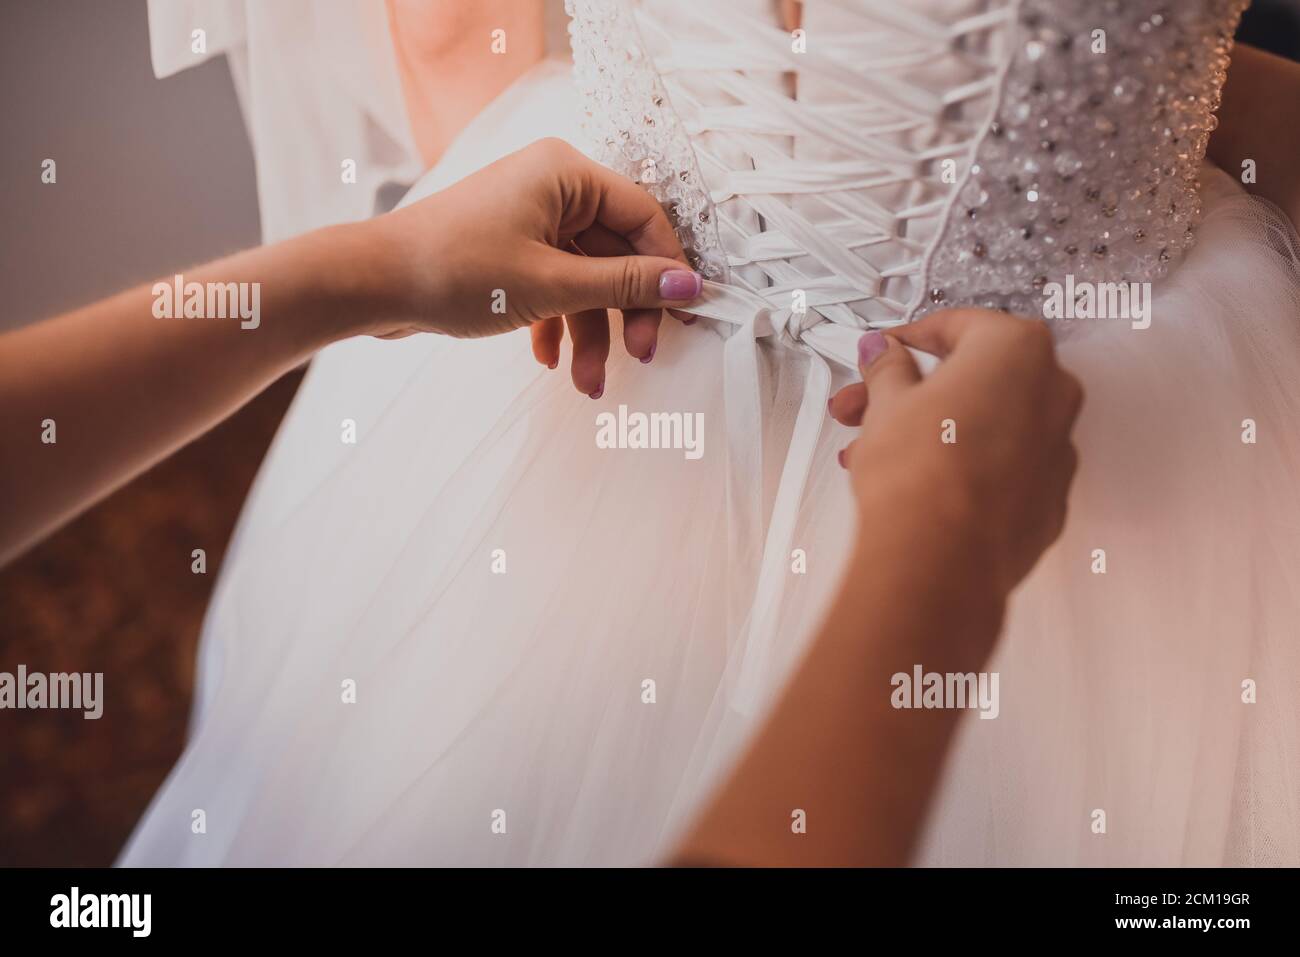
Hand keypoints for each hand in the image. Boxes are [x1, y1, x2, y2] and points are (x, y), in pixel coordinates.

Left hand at [362, 138, 701, 396]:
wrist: (371, 284)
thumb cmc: (454, 270)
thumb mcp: (552, 284)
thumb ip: (624, 285)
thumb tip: (688, 284)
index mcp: (566, 173)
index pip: (644, 218)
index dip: (668, 269)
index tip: (687, 317)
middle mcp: (551, 187)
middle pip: (615, 253)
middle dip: (625, 314)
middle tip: (641, 357)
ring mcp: (528, 219)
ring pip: (583, 279)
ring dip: (590, 333)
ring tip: (587, 384)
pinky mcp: (509, 250)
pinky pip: (553, 285)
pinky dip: (557, 324)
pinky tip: (549, 361)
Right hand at [829, 309, 1083, 597]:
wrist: (940, 559)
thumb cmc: (924, 476)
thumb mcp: (887, 403)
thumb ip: (889, 369)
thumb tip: (887, 358)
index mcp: (1018, 350)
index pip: (959, 325)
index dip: (910, 340)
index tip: (885, 352)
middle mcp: (1052, 394)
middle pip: (975, 376)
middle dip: (915, 390)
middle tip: (871, 402)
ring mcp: (1057, 450)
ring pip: (987, 423)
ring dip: (934, 428)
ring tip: (876, 450)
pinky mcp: (1047, 500)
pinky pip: (1002, 467)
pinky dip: (965, 466)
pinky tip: (918, 480)